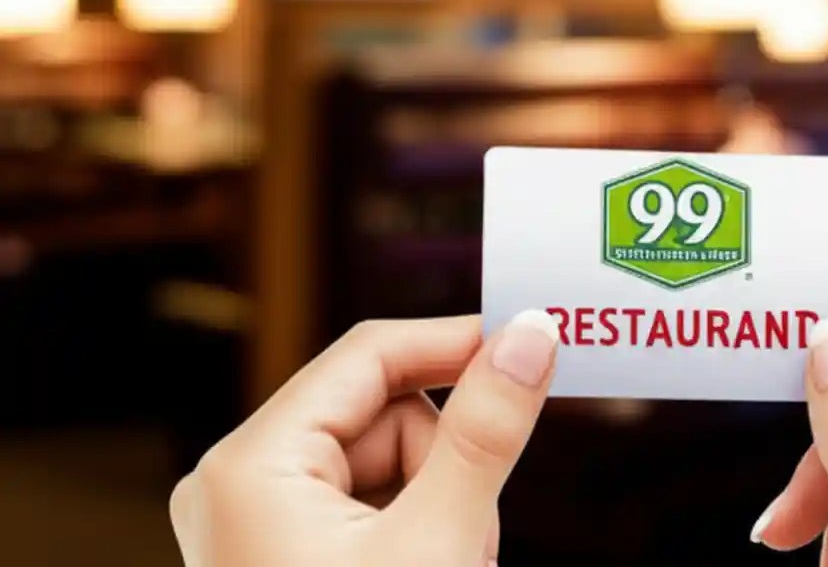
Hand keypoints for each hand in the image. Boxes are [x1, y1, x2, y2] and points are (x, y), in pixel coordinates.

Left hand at [170, 311, 559, 566]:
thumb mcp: (438, 541)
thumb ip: (487, 431)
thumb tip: (531, 337)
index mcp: (252, 464)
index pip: (369, 356)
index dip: (456, 343)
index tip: (532, 344)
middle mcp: (242, 481)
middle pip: (381, 412)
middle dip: (444, 460)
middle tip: (467, 531)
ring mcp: (261, 520)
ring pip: (386, 460)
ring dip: (438, 501)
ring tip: (450, 565)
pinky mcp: (286, 551)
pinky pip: (371, 503)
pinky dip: (416, 529)